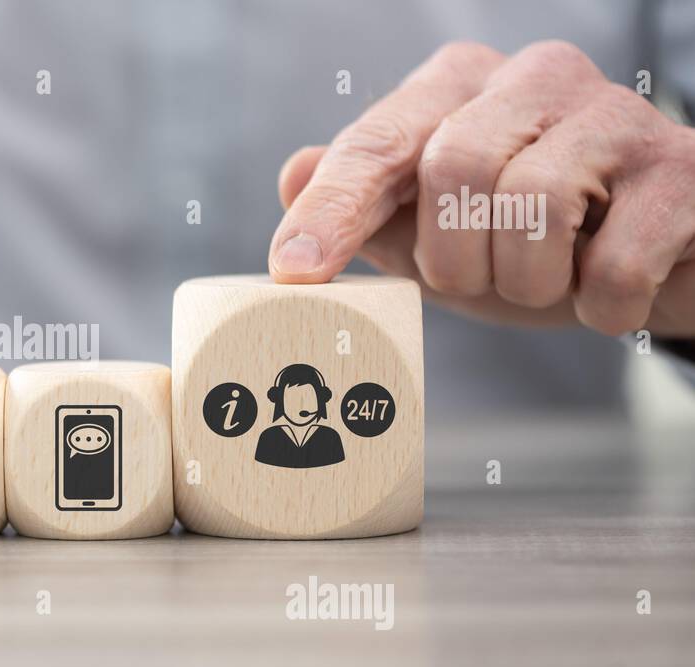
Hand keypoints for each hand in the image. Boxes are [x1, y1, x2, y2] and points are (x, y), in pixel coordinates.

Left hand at [269, 40, 694, 337]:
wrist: (669, 259)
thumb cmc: (537, 243)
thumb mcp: (438, 234)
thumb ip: (370, 207)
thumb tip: (292, 174)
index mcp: (460, 87)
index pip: (379, 143)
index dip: (333, 210)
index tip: (294, 274)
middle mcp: (534, 78)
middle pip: (454, 165)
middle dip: (454, 257)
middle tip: (477, 281)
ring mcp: (617, 113)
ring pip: (533, 204)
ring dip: (528, 281)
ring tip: (550, 281)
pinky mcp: (684, 169)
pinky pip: (616, 261)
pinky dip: (601, 306)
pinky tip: (610, 295)